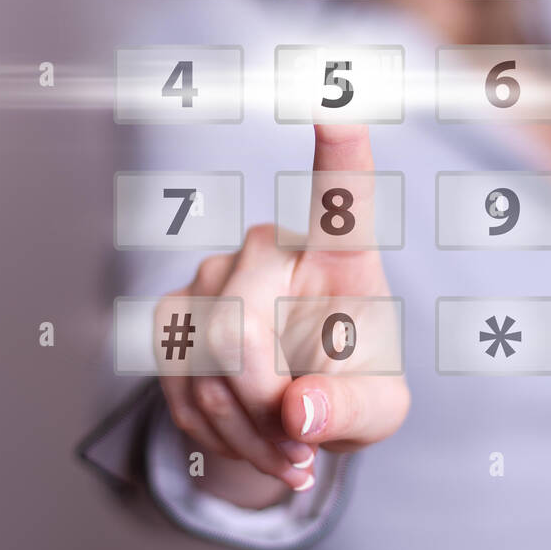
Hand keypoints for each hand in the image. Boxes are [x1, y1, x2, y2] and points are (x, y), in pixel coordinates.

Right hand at [155, 124, 409, 506]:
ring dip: (245, 430)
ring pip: (206, 360)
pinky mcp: (174, 308)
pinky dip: (213, 432)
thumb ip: (350, 408)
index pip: (342, 195)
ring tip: (286, 451)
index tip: (334, 98)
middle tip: (300, 448)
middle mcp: (273, 247)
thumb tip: (301, 413)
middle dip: (264, 404)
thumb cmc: (350, 388)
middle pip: (240, 328)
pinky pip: (178, 378)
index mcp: (339, 255)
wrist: (293, 410)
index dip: (340, 149)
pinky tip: (244, 437)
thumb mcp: (376, 411)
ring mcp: (215, 272)